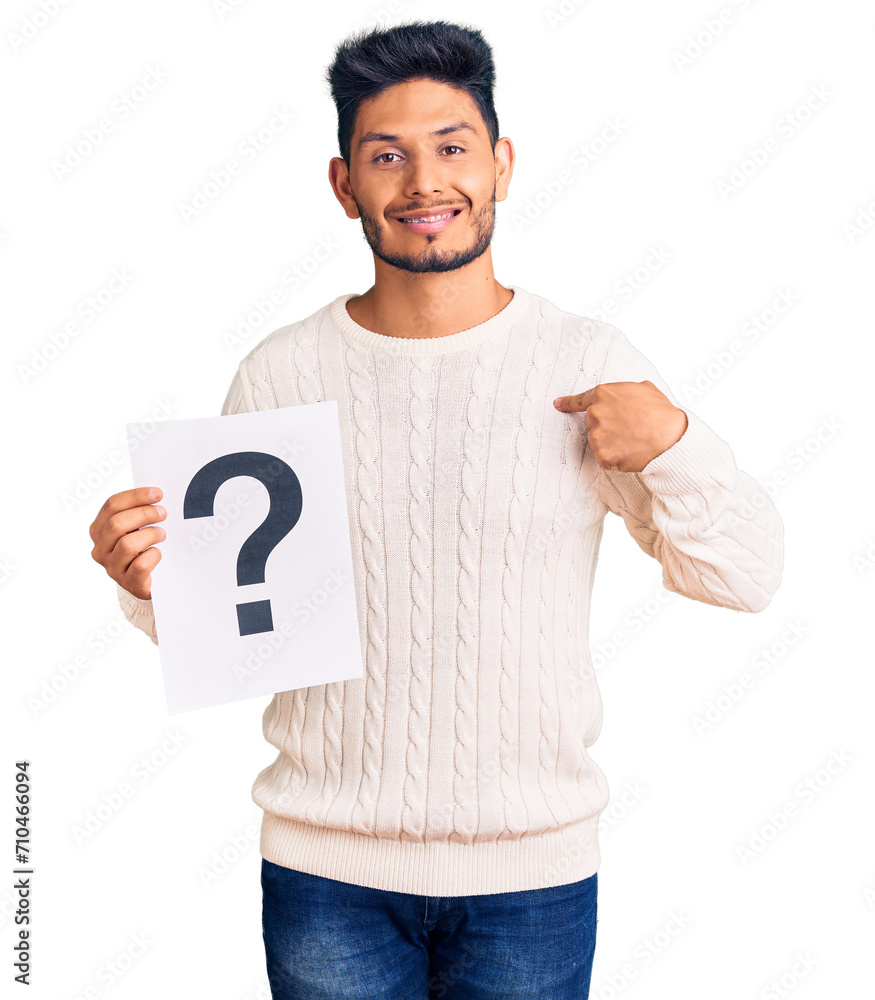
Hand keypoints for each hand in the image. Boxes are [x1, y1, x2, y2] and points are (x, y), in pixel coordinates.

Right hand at [89, 487, 166, 599]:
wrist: (145, 581)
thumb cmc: (140, 548)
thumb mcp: (133, 528)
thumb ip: (137, 512)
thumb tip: (156, 494)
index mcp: (99, 529)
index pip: (112, 505)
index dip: (136, 496)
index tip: (158, 493)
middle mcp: (100, 548)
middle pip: (117, 523)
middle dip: (144, 514)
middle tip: (163, 513)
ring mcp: (112, 567)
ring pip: (127, 544)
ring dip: (150, 534)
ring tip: (162, 534)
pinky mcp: (128, 582)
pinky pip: (140, 565)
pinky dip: (153, 555)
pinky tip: (158, 552)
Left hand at [553, 380, 687, 472]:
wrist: (670, 438)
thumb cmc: (661, 413)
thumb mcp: (644, 389)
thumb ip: (625, 391)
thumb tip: (623, 396)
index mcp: (603, 394)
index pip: (580, 400)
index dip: (568, 403)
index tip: (558, 404)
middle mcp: (595, 414)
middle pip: (593, 422)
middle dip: (607, 425)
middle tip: (629, 428)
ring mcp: (597, 436)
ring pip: (599, 440)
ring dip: (611, 442)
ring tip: (633, 439)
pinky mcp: (602, 455)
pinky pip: (605, 457)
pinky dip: (616, 457)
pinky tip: (631, 451)